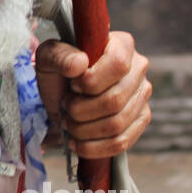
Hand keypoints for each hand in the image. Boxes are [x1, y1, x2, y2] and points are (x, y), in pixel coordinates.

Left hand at [35, 31, 151, 159]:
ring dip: (83, 130)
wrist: (61, 97)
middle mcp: (139, 68)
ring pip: (117, 124)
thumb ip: (59, 56)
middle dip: (81, 110)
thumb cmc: (58, 73)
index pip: (117, 64)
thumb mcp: (48, 58)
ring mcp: (142, 96)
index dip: (91, 80)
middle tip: (64, 108)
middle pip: (115, 100)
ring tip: (68, 123)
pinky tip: (77, 142)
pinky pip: (122, 142)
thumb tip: (80, 63)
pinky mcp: (140, 120)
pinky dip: (94, 147)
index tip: (72, 86)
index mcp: (122, 45)